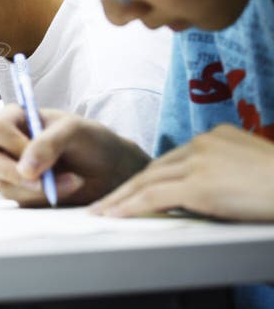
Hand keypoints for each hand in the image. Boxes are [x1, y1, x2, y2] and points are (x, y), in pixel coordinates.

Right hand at [0, 104, 149, 206]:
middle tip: (41, 181)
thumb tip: (25, 169)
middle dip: (10, 171)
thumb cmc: (90, 140)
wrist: (110, 169)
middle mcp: (5, 144)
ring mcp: (10, 169)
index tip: (41, 152)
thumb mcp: (74, 131)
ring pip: (3, 184)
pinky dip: (45, 198)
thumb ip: (49, 143)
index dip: (13, 143)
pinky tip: (68, 188)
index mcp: (14, 119)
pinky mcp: (20, 192)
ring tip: (73, 180)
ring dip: (39, 187)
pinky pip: (19, 201)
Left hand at [91, 124, 273, 220]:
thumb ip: (222, 174)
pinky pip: (154, 196)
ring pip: (148, 181)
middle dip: (126, 188)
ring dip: (121, 199)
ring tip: (101, 212)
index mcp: (215, 137)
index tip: (129, 190)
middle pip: (154, 168)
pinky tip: (116, 215)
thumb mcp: (250, 169)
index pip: (171, 160)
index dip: (147, 177)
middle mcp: (203, 143)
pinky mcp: (201, 184)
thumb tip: (205, 193)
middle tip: (104, 202)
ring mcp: (200, 161)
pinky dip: (130, 206)